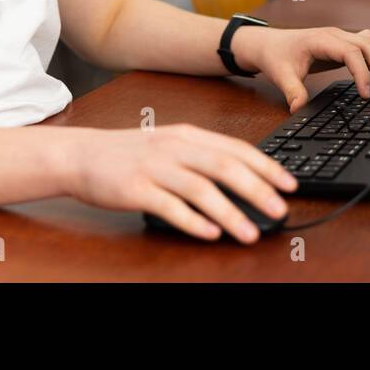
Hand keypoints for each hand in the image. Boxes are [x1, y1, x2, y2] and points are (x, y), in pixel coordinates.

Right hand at [63, 123, 297, 242]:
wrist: (80, 155)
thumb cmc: (128, 154)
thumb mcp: (168, 145)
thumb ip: (202, 157)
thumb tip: (244, 179)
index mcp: (186, 135)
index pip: (235, 149)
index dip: (266, 167)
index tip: (289, 184)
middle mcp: (173, 148)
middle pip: (223, 167)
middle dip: (257, 190)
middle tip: (280, 210)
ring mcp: (153, 168)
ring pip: (200, 190)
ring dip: (230, 213)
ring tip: (250, 233)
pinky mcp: (135, 189)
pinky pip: (169, 207)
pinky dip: (193, 221)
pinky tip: (210, 234)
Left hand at [232, 24, 369, 112]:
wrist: (268, 43)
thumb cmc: (276, 56)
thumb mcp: (280, 75)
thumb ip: (292, 92)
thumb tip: (298, 109)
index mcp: (320, 40)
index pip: (351, 52)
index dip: (362, 72)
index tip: (365, 94)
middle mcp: (334, 34)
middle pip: (368, 44)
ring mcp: (340, 36)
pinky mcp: (342, 43)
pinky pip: (367, 44)